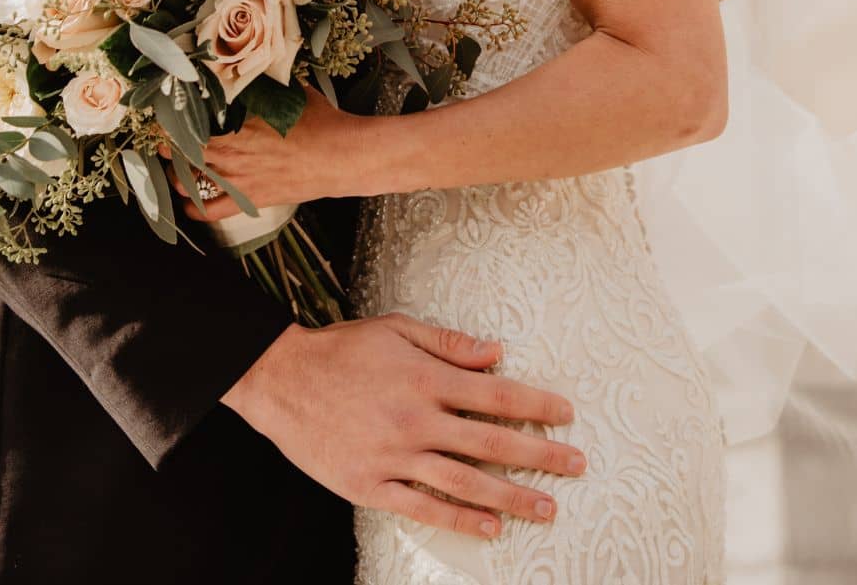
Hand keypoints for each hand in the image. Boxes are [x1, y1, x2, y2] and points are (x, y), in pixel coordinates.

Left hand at [177, 87, 364, 219]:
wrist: (342, 157)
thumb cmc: (321, 121)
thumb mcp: (291, 92)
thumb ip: (266, 84)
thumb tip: (255, 69)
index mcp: (239, 122)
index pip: (190, 119)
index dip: (171, 116)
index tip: (166, 111)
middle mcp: (232, 151)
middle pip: (182, 148)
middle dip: (166, 141)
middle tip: (162, 135)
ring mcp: (238, 178)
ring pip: (188, 179)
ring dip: (174, 172)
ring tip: (172, 163)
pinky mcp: (249, 199)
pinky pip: (210, 210)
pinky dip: (193, 208)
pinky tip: (187, 201)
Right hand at [221, 314, 584, 538]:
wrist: (280, 379)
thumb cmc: (340, 349)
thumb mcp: (396, 329)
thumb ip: (449, 343)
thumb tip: (497, 353)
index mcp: (425, 378)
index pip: (496, 394)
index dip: (536, 404)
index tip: (566, 414)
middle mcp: (416, 420)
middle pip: (492, 443)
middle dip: (540, 455)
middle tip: (576, 465)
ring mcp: (394, 457)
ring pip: (465, 483)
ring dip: (512, 497)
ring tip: (547, 508)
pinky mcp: (371, 485)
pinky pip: (423, 508)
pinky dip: (460, 519)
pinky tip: (490, 528)